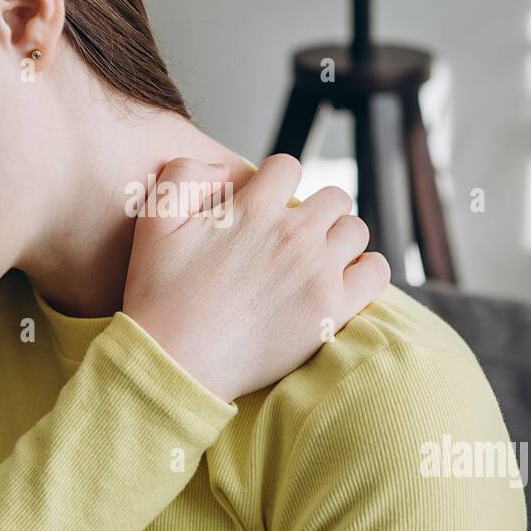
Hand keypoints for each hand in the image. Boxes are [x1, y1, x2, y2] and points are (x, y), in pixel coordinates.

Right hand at [123, 154, 390, 401]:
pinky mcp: (332, 310)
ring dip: (341, 238)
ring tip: (320, 259)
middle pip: (333, 197)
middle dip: (316, 210)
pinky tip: (347, 279)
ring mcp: (316, 272)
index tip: (269, 205)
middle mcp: (291, 234)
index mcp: (252, 208)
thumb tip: (221, 168)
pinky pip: (376, 272)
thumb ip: (182, 176)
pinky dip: (367, 269)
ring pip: (356, 230)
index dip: (277, 181)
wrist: (176, 363)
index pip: (288, 167)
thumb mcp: (154, 222)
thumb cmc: (160, 298)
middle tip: (296, 237)